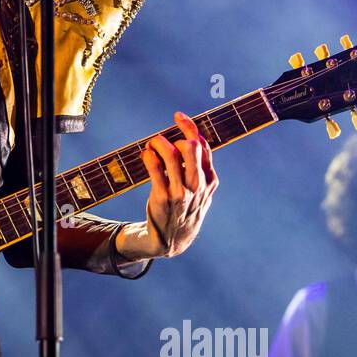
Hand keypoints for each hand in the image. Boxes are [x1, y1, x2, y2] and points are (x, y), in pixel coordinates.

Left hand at [118, 111, 218, 259]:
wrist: (172, 240)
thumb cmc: (185, 210)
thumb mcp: (201, 192)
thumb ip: (200, 169)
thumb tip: (193, 139)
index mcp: (210, 181)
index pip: (203, 146)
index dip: (190, 127)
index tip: (178, 116)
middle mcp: (197, 186)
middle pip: (191, 148)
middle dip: (176, 134)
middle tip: (163, 138)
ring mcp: (180, 193)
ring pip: (172, 155)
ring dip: (159, 143)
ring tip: (152, 144)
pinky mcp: (162, 198)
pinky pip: (155, 170)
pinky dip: (149, 156)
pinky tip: (146, 154)